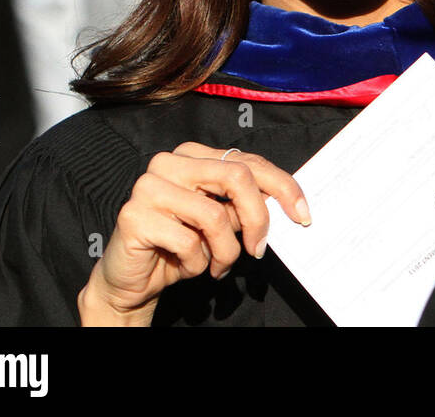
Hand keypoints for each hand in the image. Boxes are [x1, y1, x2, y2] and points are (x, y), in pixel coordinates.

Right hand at [77, 143, 308, 325]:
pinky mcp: (133, 216)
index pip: (248, 162)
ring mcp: (148, 186)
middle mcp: (169, 162)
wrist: (131, 280)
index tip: (303, 215)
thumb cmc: (180, 246)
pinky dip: (197, 263)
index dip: (283, 187)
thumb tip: (288, 205)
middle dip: (258, 218)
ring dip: (225, 252)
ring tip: (218, 266)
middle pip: (237, 177)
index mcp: (193, 155)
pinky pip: (188, 242)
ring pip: (215, 215)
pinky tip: (185, 266)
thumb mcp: (221, 222)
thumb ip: (245, 206)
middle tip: (259, 249)